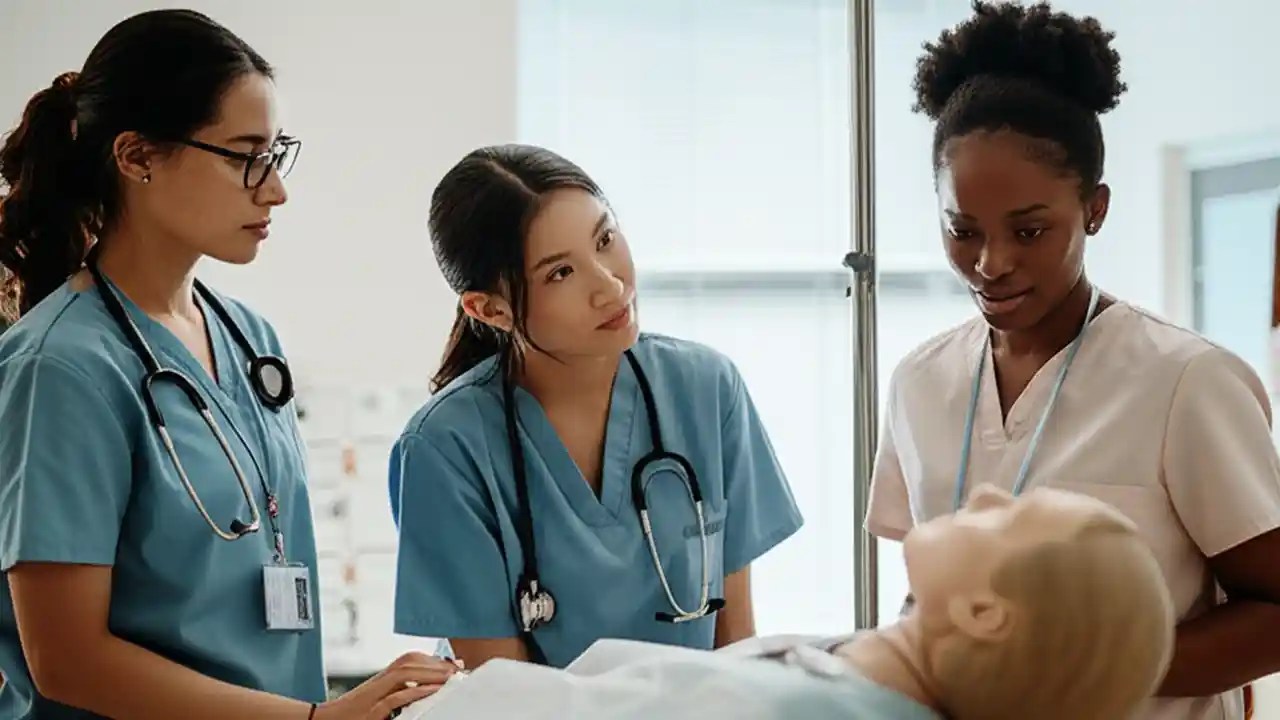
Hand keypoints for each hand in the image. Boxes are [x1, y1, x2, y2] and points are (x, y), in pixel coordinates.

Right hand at [314, 652, 461, 719]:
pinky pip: (395, 697)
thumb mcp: (380, 701)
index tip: (453, 664)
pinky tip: (431, 691)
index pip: (409, 659)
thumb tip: (429, 688)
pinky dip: (415, 691)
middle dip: (435, 662)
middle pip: (408, 661)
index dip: (432, 659)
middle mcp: (378, 683)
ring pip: (404, 673)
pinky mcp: (371, 711)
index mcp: (381, 680)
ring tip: (450, 677)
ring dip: (429, 672)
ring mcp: (373, 695)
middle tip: (458, 669)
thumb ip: (401, 693)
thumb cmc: (353, 716)